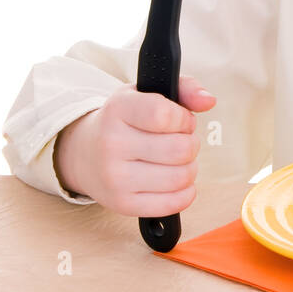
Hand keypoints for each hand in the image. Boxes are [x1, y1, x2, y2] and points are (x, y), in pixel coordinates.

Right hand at [54, 74, 215, 216]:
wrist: (84, 153)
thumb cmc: (126, 120)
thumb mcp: (147, 93)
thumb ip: (185, 88)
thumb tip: (208, 100)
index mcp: (118, 110)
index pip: (165, 115)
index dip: (184, 118)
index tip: (179, 120)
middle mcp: (111, 144)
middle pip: (181, 149)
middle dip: (190, 143)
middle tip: (178, 140)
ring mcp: (115, 177)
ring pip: (181, 176)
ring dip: (189, 167)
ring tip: (176, 160)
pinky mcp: (122, 203)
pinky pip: (173, 203)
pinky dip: (185, 192)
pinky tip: (175, 180)